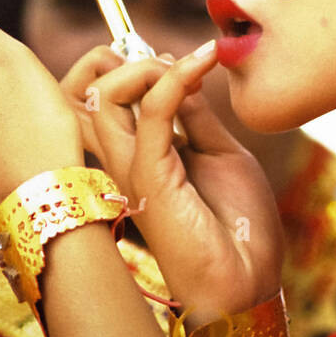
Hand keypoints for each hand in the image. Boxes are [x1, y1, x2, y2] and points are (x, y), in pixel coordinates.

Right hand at [60, 43, 283, 322]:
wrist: (248, 279)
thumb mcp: (220, 154)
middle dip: (123, 58)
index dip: (128, 64)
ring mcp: (131, 170)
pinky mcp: (150, 177)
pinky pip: (151, 112)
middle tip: (172, 57)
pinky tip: (204, 64)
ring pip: (104, 97)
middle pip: (87, 92)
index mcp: (136, 156)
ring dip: (146, 66)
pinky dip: (176, 78)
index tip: (178, 58)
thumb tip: (183, 73)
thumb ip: (196, 116)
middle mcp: (123, 161)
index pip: (101, 98)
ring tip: (190, 63)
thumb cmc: (237, 227)